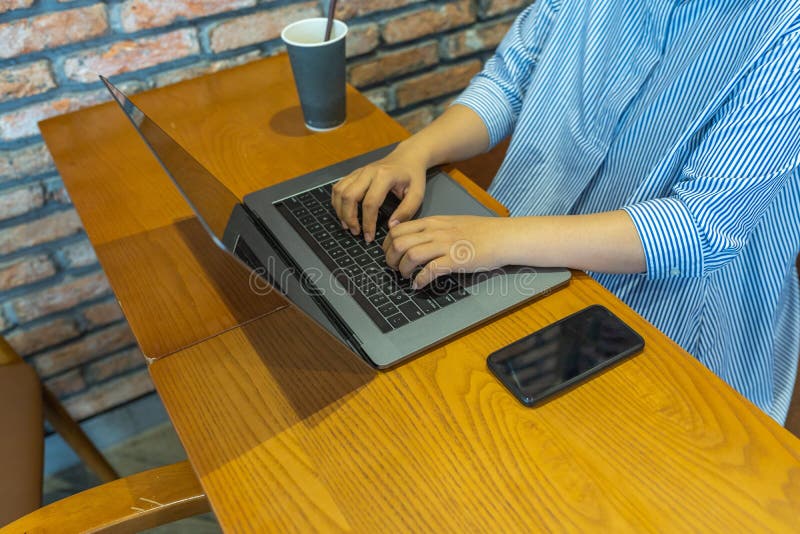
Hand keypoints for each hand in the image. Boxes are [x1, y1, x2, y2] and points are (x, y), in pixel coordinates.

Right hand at [331, 146, 426, 242]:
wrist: (407, 157)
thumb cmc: (413, 176)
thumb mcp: (417, 194)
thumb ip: (406, 211)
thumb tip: (390, 227)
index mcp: (384, 176)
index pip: (370, 203)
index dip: (367, 223)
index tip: (369, 237)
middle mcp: (368, 172)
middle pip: (349, 196)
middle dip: (349, 218)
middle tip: (355, 232)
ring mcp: (359, 171)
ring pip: (340, 191)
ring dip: (340, 211)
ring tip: (347, 225)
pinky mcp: (354, 173)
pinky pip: (338, 187)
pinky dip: (337, 202)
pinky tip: (343, 212)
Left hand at [382, 215, 510, 288]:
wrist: (501, 237)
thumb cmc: (479, 231)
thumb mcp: (450, 222)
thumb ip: (430, 228)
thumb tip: (410, 236)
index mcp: (432, 222)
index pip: (398, 230)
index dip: (387, 245)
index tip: (389, 254)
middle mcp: (435, 231)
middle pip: (399, 243)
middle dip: (390, 259)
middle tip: (395, 268)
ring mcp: (445, 245)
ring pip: (411, 255)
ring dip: (403, 270)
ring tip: (406, 276)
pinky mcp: (455, 260)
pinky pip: (430, 270)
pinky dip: (420, 280)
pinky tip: (419, 285)